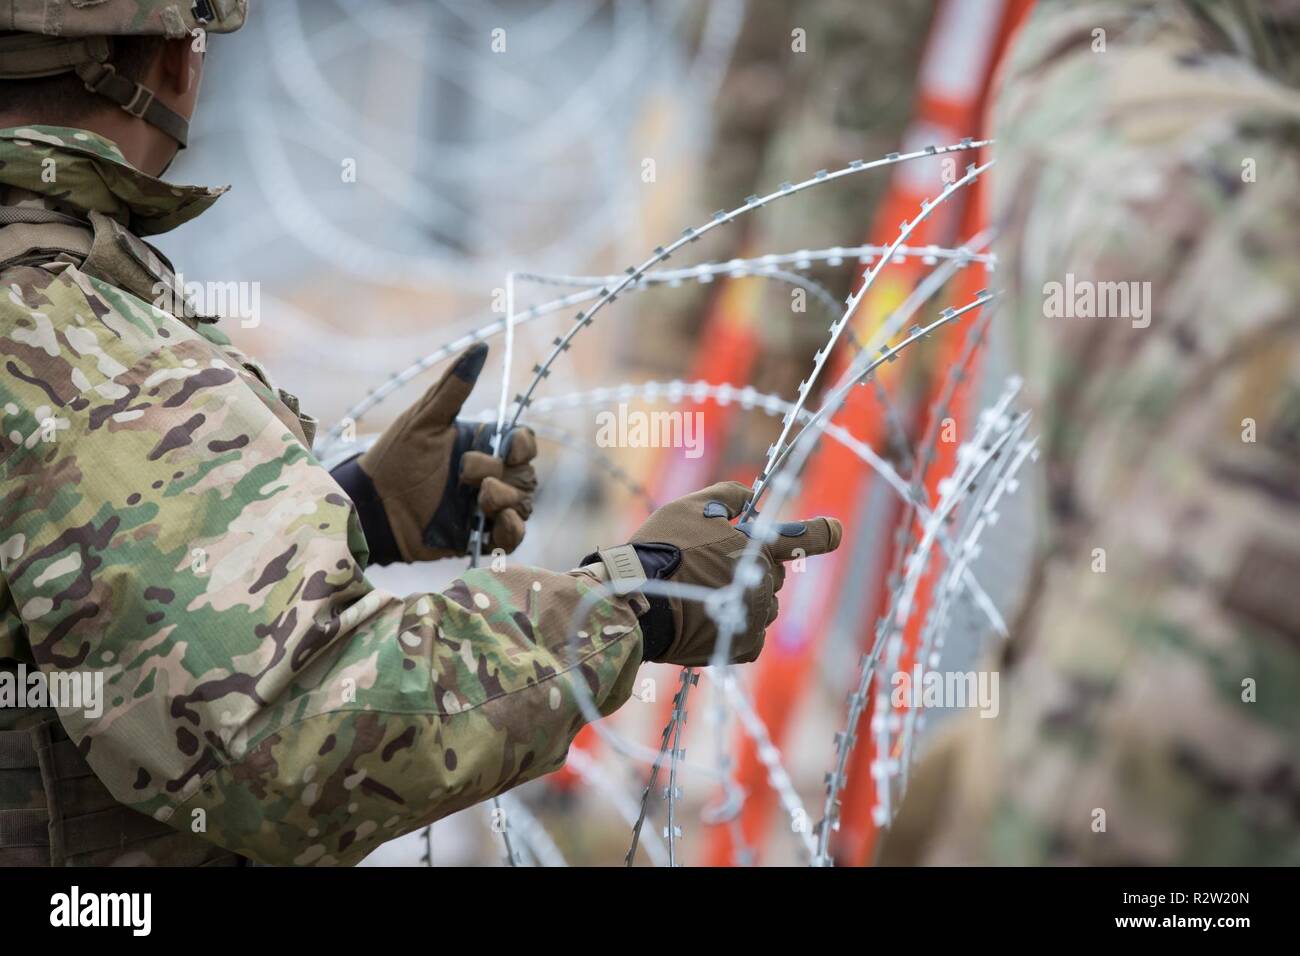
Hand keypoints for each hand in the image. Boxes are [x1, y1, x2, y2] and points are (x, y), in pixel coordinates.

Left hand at [332, 344, 536, 562]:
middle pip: (525, 474)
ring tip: (478, 502)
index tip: (507, 449)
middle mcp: (488, 476)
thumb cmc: (394, 459)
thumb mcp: (423, 420)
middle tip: (468, 479)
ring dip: (505, 500)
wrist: (374, 508)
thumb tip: (480, 346)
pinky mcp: (481, 537)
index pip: (522, 443)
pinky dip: (512, 529)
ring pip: (523, 503)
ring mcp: (485, 507)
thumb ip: (453, 387)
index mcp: (480, 446)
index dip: (522, 446)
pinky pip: (514, 535)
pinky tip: (497, 521)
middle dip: (503, 475)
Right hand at [616, 480, 841, 665]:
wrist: (636, 602)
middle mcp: (763, 583)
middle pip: (775, 573)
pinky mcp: (742, 645)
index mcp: (756, 548)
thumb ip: (725, 496)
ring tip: (705, 594)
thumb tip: (749, 498)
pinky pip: (752, 634)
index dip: (822, 532)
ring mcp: (755, 617)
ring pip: (764, 605)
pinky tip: (709, 618)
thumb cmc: (661, 550)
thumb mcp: (688, 507)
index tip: (835, 528)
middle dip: (753, 568)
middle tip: (714, 566)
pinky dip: (737, 626)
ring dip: (746, 598)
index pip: (803, 538)